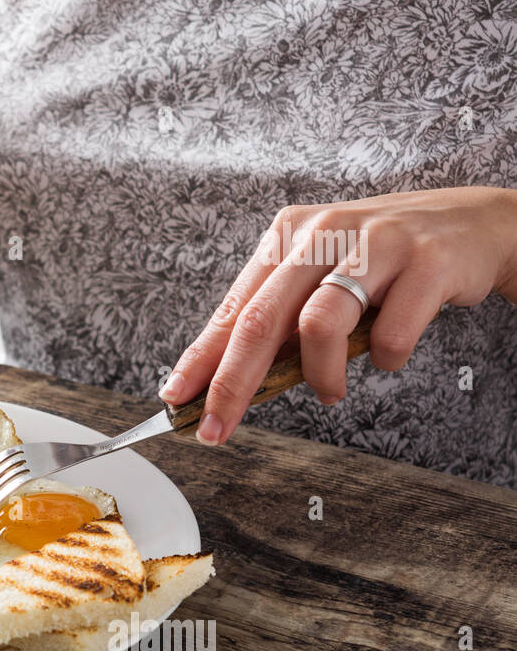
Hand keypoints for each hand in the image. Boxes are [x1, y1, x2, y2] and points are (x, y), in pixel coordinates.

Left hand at [159, 186, 516, 444]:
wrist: (474, 224)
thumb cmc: (384, 260)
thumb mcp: (323, 276)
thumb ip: (282, 318)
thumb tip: (229, 380)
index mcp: (287, 235)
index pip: (232, 309)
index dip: (200, 359)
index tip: (176, 399)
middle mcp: (323, 232)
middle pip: (260, 320)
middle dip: (232, 384)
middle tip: (217, 426)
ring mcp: (374, 243)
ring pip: (318, 324)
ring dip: (318, 375)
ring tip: (328, 393)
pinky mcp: (423, 261)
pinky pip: (389, 332)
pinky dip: (384, 359)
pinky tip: (387, 357)